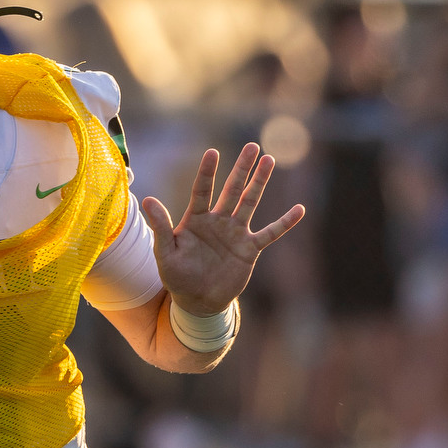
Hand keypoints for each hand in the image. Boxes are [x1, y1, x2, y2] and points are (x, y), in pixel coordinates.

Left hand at [143, 144, 305, 316]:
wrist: (198, 301)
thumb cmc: (177, 276)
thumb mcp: (165, 253)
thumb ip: (160, 227)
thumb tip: (147, 200)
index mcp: (196, 219)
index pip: (202, 190)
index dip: (208, 172)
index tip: (213, 152)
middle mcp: (218, 221)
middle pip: (232, 189)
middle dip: (242, 168)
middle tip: (252, 146)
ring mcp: (235, 233)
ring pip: (250, 202)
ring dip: (260, 183)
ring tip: (268, 160)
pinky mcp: (249, 249)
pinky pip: (270, 233)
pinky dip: (285, 223)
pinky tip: (300, 209)